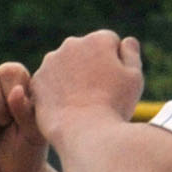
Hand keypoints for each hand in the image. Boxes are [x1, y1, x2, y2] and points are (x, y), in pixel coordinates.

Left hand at [32, 32, 145, 150]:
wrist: (84, 131)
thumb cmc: (114, 105)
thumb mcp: (134, 78)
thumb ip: (131, 54)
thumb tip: (125, 42)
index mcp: (98, 39)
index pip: (110, 43)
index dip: (116, 64)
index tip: (115, 83)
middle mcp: (72, 44)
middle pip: (86, 52)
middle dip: (92, 66)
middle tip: (99, 94)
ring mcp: (51, 61)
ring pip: (66, 66)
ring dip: (73, 77)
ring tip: (82, 102)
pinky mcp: (37, 80)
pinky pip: (50, 81)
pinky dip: (57, 90)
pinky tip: (67, 106)